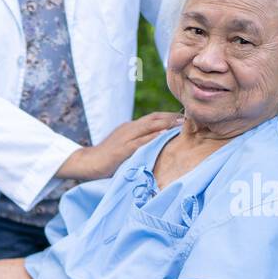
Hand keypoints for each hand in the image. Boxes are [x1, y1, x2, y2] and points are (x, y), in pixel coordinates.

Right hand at [57, 111, 183, 180]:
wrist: (86, 163)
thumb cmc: (105, 157)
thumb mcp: (123, 145)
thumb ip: (138, 142)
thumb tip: (157, 143)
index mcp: (130, 127)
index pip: (153, 118)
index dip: (170, 116)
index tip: (186, 117)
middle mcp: (129, 129)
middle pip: (154, 119)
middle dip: (172, 117)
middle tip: (191, 117)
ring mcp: (125, 138)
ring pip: (149, 127)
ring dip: (166, 124)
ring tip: (182, 124)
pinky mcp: (121, 149)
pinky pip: (140, 142)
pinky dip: (153, 138)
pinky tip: (164, 136)